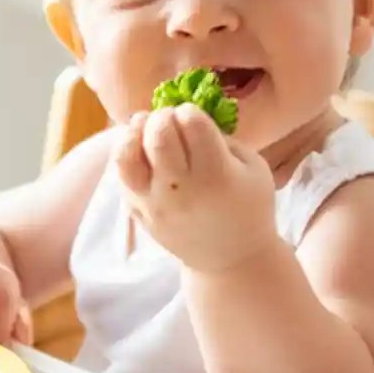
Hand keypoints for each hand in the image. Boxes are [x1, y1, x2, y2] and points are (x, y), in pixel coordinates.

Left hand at [116, 103, 276, 273]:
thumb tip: (184, 115)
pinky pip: (120, 176)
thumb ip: (221, 137)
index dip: (190, 112)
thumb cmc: (249, 206)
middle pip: (158, 134)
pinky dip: (126, 155)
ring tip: (144, 128)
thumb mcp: (253, 166)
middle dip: (162, 116)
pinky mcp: (138, 213)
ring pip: (125, 156)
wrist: (232, 260)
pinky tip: (141, 150)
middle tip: (169, 120)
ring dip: (133, 132)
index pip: (191, 122)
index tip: (194, 119)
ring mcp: (154, 203)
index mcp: (217, 175)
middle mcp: (181, 189)